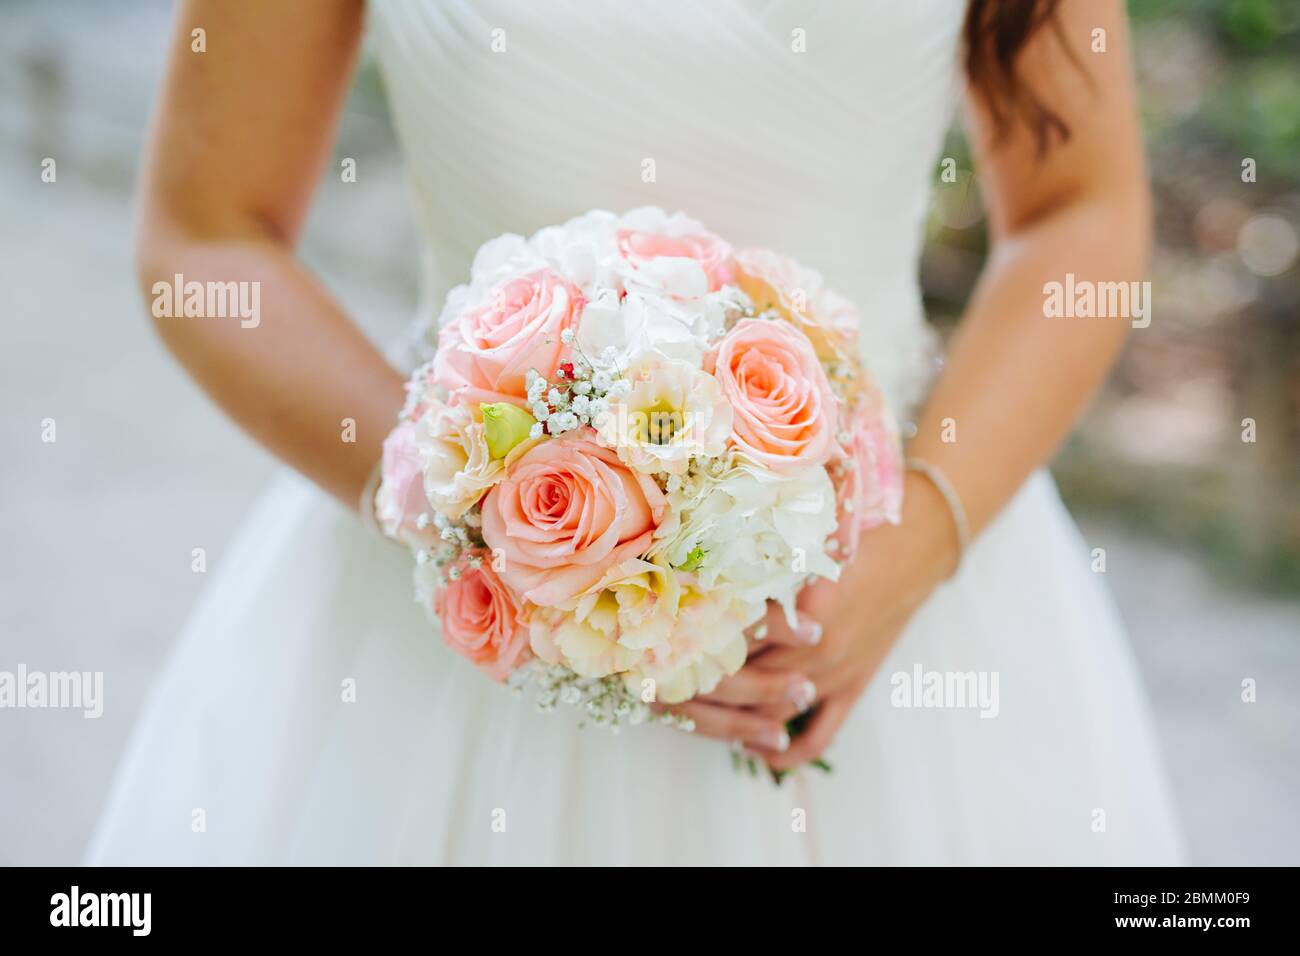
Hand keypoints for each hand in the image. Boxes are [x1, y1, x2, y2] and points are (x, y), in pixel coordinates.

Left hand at [673, 471, 957, 769]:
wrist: (914, 548)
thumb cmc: (855, 536)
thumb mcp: (806, 543)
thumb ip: (760, 563)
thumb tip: (702, 574)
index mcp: (801, 607)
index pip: (734, 636)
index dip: (694, 642)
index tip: (663, 641)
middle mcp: (817, 647)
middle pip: (745, 679)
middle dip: (702, 682)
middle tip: (664, 681)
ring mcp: (836, 673)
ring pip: (773, 710)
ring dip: (735, 716)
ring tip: (698, 710)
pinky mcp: (853, 689)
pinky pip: (817, 738)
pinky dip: (782, 752)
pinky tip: (753, 747)